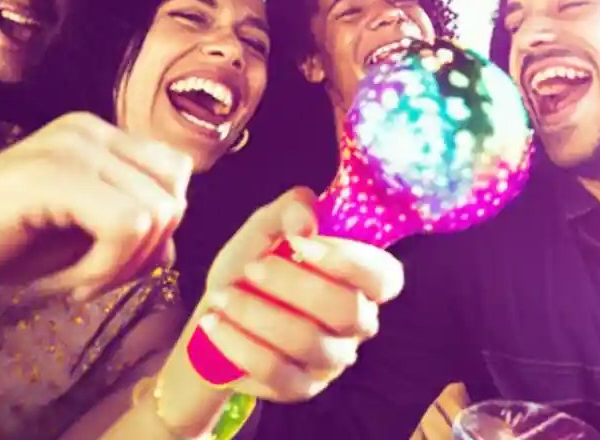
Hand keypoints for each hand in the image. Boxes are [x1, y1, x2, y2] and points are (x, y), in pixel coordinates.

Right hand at [0, 112, 189, 298]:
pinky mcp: (54, 174)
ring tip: (74, 281)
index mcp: (99, 137)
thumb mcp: (77, 240)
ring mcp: (73, 147)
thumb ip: (130, 235)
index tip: (110, 262)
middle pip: (175, 194)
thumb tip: (173, 251)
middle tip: (94, 278)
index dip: (158, 229)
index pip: (175, 175)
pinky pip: (127, 228)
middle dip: (147, 252)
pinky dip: (106, 270)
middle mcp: (90, 130)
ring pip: (158, 213)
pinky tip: (66, 284)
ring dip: (122, 266)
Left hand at [193, 188, 404, 401]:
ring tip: (222, 295)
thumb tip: (305, 220)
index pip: (384, 277)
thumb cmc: (254, 266)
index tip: (298, 242)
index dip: (348, 261)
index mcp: (362, 280)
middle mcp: (358, 323)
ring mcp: (332, 359)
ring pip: (308, 341)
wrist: (219, 314)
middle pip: (346, 309)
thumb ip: (289, 211)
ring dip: (257, 313)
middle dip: (294, 285)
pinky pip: (277, 371)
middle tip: (251, 267)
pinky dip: (240, 344)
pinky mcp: (301, 387)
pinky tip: (215, 323)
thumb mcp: (266, 228)